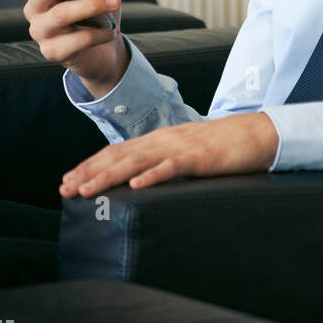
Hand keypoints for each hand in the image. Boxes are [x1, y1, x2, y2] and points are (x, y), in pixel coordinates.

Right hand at [16, 0, 127, 93]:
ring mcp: (40, 31)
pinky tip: (112, 29)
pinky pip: (76, 41)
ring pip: (60, 14)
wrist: (104, 49)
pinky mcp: (52, 53)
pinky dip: (98, 33)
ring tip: (115, 0)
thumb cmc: (96, 9)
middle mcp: (34, 6)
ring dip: (91, 6)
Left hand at [59, 112, 280, 197]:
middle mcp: (165, 139)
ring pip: (138, 161)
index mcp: (161, 139)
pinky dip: (152, 176)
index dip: (91, 164)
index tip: (68, 179)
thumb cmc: (223, 147)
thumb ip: (165, 161)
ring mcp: (181, 147)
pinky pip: (172, 167)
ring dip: (109, 175)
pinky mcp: (199, 157)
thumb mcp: (187, 153)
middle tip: (65, 188)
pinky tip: (135, 186)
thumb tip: (141, 178)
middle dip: (90, 171)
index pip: (118, 151)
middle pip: (120, 155)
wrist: (257, 134)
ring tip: (87, 188)